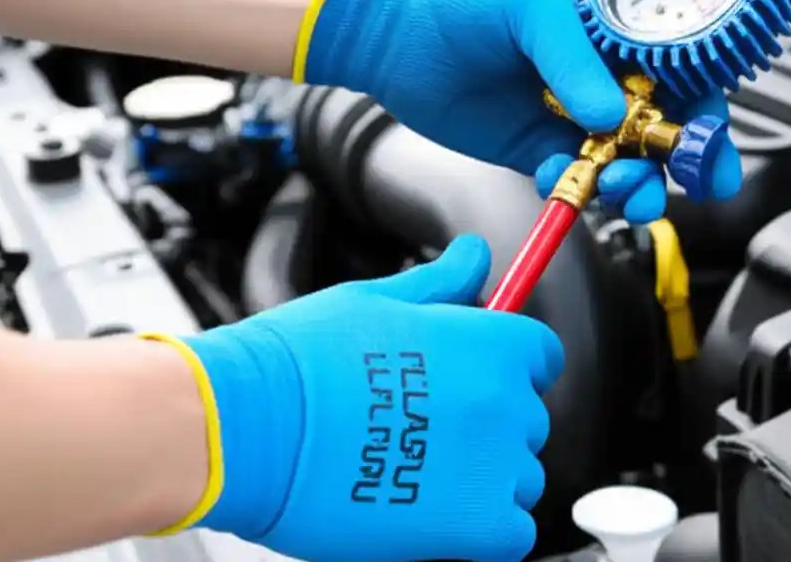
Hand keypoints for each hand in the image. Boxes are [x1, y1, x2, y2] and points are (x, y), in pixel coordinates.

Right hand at [175, 236, 562, 561]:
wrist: (250, 425)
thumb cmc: (300, 361)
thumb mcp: (376, 301)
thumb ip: (440, 284)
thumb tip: (475, 256)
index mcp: (489, 342)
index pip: (540, 355)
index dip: (508, 367)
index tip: (477, 379)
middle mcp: (504, 401)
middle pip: (525, 419)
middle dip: (485, 424)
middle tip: (424, 429)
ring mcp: (493, 466)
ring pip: (518, 477)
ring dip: (485, 479)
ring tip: (420, 474)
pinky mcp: (475, 526)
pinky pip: (513, 533)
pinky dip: (486, 530)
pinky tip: (437, 514)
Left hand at [299, 0, 738, 222]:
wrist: (391, 32)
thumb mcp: (529, 10)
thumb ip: (574, 61)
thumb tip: (610, 116)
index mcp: (610, 41)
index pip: (678, 78)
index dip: (703, 115)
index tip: (709, 149)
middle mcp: (597, 82)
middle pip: (659, 132)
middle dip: (677, 166)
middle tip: (674, 185)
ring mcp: (565, 119)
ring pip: (619, 164)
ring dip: (632, 185)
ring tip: (623, 193)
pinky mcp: (530, 149)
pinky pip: (568, 179)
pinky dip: (574, 189)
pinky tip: (557, 177)